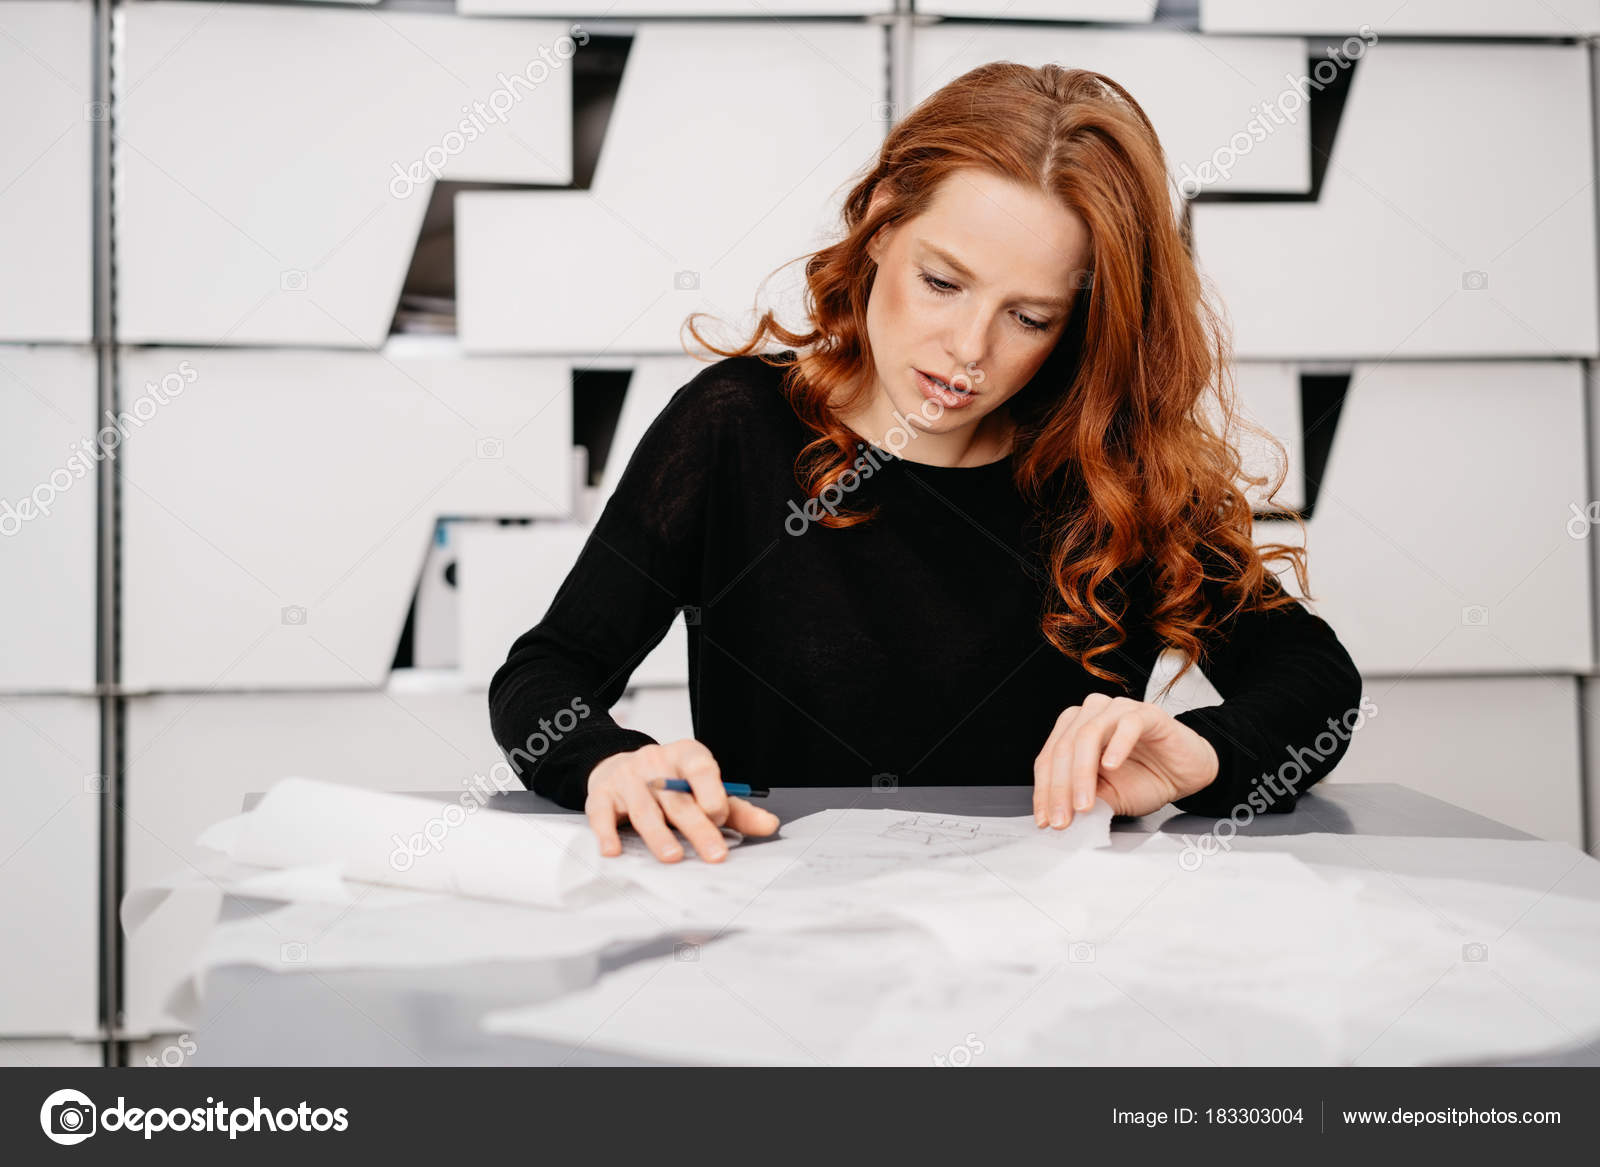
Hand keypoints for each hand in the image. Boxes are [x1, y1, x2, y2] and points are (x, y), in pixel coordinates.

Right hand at [585, 738, 779, 861]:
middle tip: (714, 853)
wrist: (620, 767)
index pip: (701, 768)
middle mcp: (655, 763)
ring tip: (672, 857)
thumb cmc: (669, 783)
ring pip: (644, 808)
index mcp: (685, 756)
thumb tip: (769, 825)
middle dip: (697, 827)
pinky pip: (603, 814)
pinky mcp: (601, 794)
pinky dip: (607, 833)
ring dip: (658, 834)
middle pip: (677, 798)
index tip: (720, 817)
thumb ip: (736, 810)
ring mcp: (627, 778)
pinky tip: (614, 851)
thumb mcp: (703, 789)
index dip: (712, 793)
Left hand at [1032, 694, 1219, 827]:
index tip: (1044, 820)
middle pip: (1063, 747)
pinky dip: (1117, 746)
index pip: (1049, 759)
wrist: (1187, 772)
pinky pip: (1127, 725)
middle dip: (1059, 788)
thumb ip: (1084, 800)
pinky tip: (1111, 766)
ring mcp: (1118, 710)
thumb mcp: (1108, 797)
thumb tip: (1059, 816)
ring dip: (1081, 774)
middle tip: (1062, 818)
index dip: (1044, 791)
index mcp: (1074, 730)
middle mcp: (1091, 714)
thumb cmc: (1147, 778)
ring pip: (1087, 735)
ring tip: (1084, 804)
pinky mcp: (1147, 714)